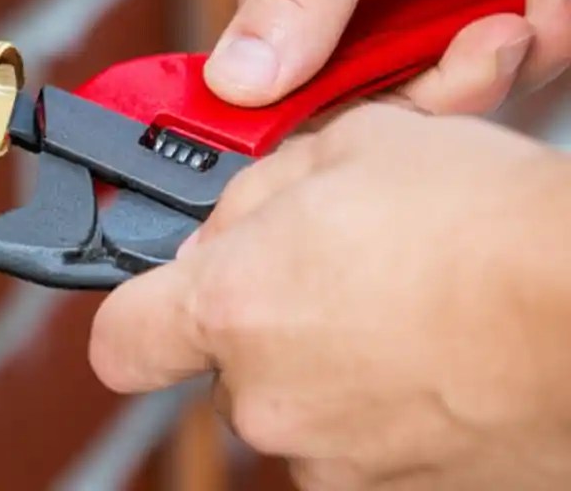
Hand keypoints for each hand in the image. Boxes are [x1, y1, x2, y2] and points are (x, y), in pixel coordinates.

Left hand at [88, 104, 570, 489]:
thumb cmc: (485, 223)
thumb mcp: (348, 148)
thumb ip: (254, 198)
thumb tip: (226, 231)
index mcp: (232, 307)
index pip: (121, 339)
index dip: (140, 316)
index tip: (163, 304)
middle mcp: (267, 398)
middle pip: (225, 369)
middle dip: (264, 327)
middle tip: (335, 276)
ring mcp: (336, 460)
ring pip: (299, 409)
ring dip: (331, 369)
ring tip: (406, 314)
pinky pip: (365, 446)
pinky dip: (387, 411)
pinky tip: (437, 360)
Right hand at [208, 0, 570, 114]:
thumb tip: (233, 83)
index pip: (276, 57)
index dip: (325, 94)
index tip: (375, 110)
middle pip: (364, 84)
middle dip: (442, 74)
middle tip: (497, 40)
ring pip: (440, 82)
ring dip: (507, 53)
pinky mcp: (479, 0)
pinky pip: (504, 62)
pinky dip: (547, 32)